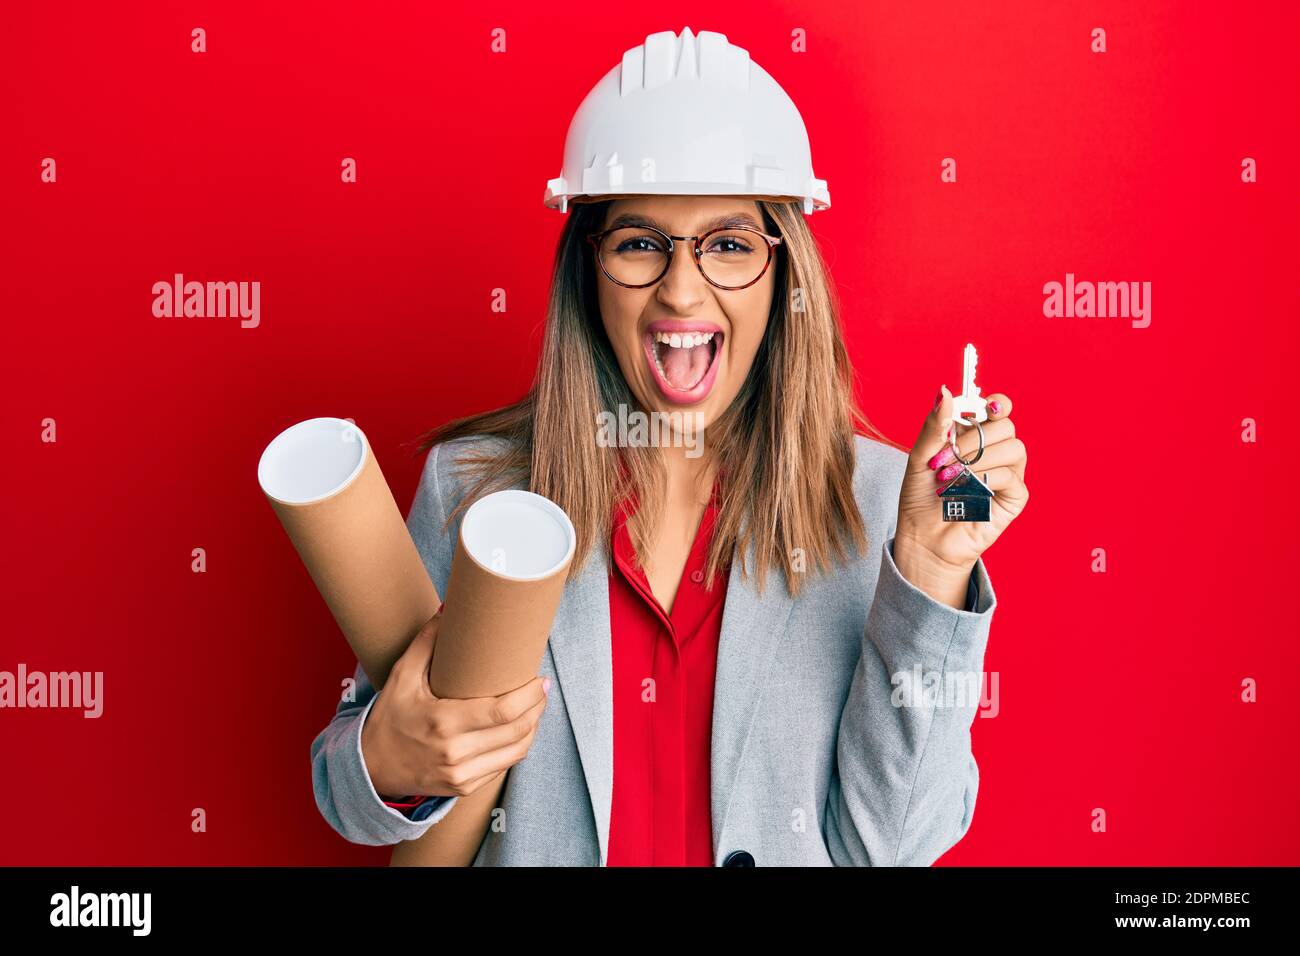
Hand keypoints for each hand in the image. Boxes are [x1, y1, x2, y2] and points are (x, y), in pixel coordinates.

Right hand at [360, 611, 549, 800]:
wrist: (372, 767)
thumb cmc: (390, 718)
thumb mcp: (401, 677)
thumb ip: (426, 643)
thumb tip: (449, 609)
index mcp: (443, 723)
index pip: (502, 712)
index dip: (530, 696)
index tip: (539, 679)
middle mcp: (455, 753)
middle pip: (516, 731)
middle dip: (537, 707)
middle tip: (542, 687)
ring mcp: (461, 774)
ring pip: (516, 752)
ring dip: (533, 727)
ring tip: (536, 706)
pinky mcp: (465, 787)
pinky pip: (504, 766)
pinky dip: (517, 746)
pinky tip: (520, 729)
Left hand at [893, 386, 1028, 605]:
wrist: (922, 539)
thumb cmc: (920, 499)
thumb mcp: (920, 458)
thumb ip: (935, 426)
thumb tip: (944, 391)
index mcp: (976, 438)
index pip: (999, 408)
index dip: (996, 403)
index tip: (982, 406)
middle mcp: (995, 453)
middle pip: (1006, 426)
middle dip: (975, 439)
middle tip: (946, 458)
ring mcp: (1007, 475)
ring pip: (1013, 448)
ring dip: (978, 460)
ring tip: (950, 478)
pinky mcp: (1014, 498)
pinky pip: (1011, 476)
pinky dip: (987, 478)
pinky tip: (967, 490)